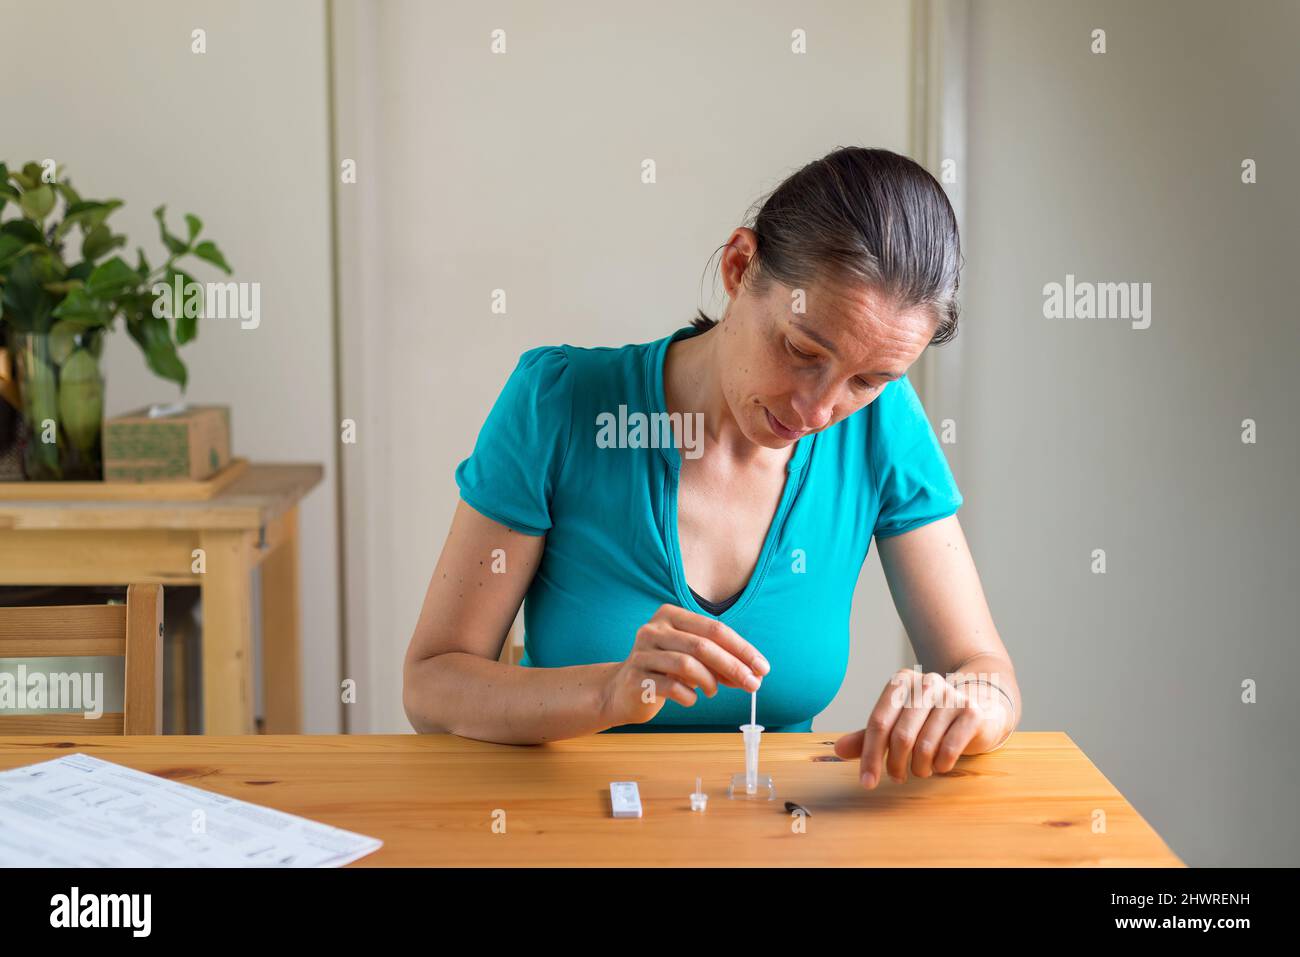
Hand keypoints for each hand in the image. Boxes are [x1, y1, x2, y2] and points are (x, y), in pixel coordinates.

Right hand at [599, 604, 769, 726]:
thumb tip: (755, 674)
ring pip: (687, 664)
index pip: (714, 628)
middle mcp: (653, 629)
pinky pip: (672, 686)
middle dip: (733, 667)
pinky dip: (689, 695)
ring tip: (714, 691)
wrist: (623, 691)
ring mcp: (642, 653)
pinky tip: (691, 698)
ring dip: (710, 682)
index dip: (742, 648)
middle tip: (753, 685)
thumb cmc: (665, 670)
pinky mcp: (636, 678)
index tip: (763, 668)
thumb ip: (720, 663)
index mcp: (670, 615)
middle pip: (703, 645)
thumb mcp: (693, 660)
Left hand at [833, 668, 1009, 787]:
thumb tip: (838, 750)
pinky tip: (940, 765)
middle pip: (900, 736)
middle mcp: (926, 683)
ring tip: (921, 770)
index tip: (866, 783)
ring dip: (919, 768)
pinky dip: (941, 765)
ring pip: (924, 745)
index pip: (878, 722)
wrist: (978, 709)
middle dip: (895, 765)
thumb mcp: (896, 725)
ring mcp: (951, 695)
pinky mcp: (971, 711)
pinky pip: (949, 749)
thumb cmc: (928, 720)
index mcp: (901, 682)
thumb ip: (868, 737)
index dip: (870, 756)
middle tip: (897, 777)